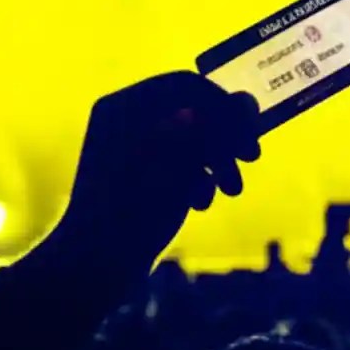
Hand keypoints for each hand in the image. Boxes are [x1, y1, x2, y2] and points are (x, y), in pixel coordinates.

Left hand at [54, 72, 259, 273]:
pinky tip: (200, 202)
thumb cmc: (137, 204)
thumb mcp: (183, 158)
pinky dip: (196, 180)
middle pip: (192, 113)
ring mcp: (130, 152)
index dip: (223, 104)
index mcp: (125, 106)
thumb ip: (217, 125)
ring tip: (232, 190)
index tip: (250, 131)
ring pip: (189, 142)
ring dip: (217, 163)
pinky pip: (177, 167)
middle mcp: (125, 122)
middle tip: (251, 158)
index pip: (186, 86)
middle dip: (225, 137)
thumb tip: (247, 100)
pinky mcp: (138, 180)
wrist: (98, 264)